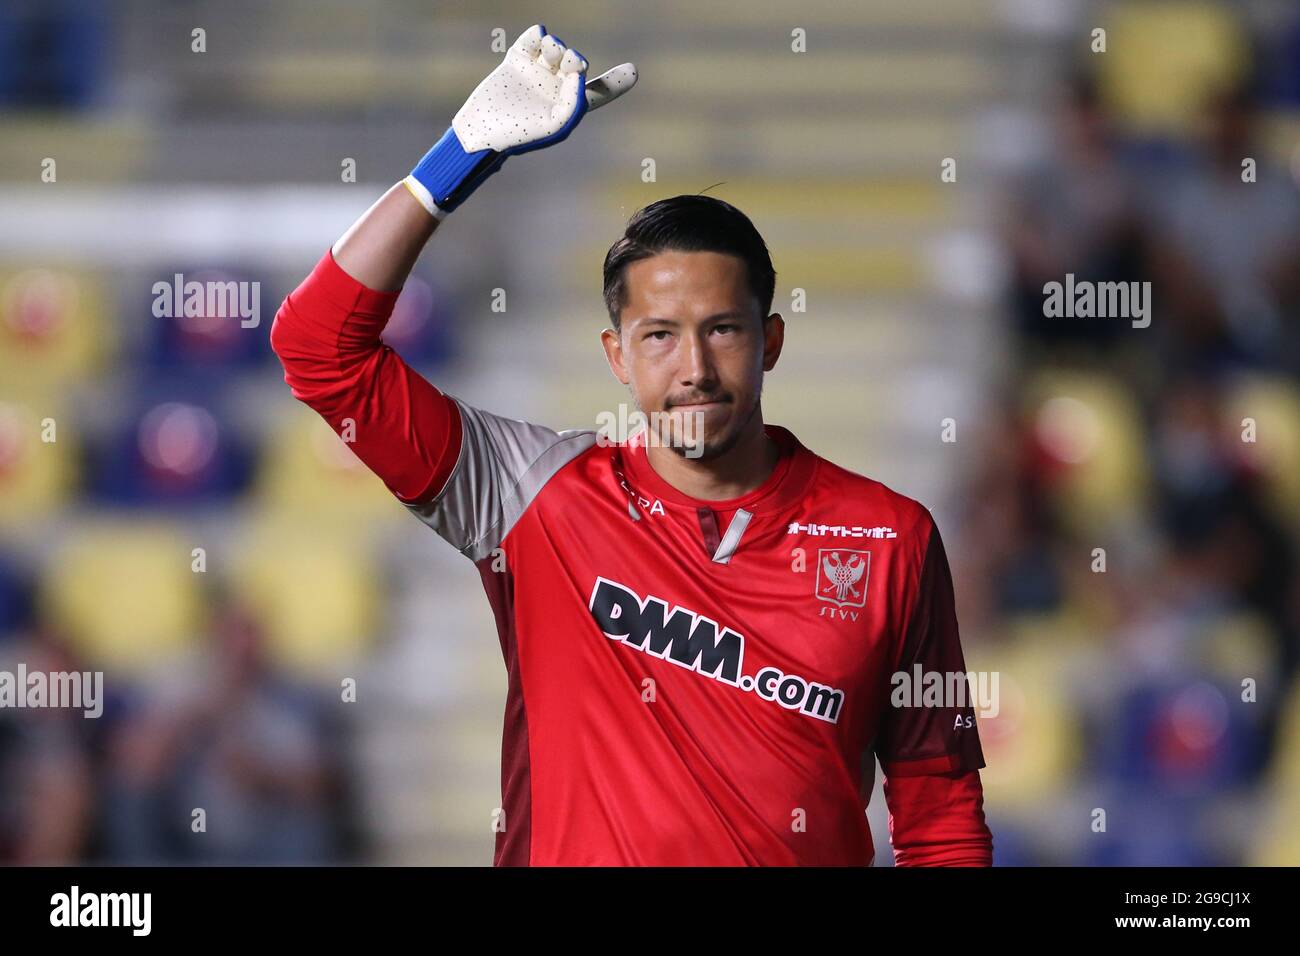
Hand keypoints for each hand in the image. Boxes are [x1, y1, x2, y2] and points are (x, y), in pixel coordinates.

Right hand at [404, 24, 637, 217]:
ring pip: (556, 46)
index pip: (599, 92)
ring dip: (556, 46)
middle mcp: (555, 87)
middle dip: (574, 58)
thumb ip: (575, 101)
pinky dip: (539, 34)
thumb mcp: (555, 125)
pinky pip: (535, 36)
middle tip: (568, 62)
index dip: (617, 81)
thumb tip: (579, 72)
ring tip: (549, 53)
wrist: (482, 130)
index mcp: (569, 106)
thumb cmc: (519, 135)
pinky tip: (536, 42)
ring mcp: (536, 71)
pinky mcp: (517, 59)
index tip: (634, 71)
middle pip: (576, 61)